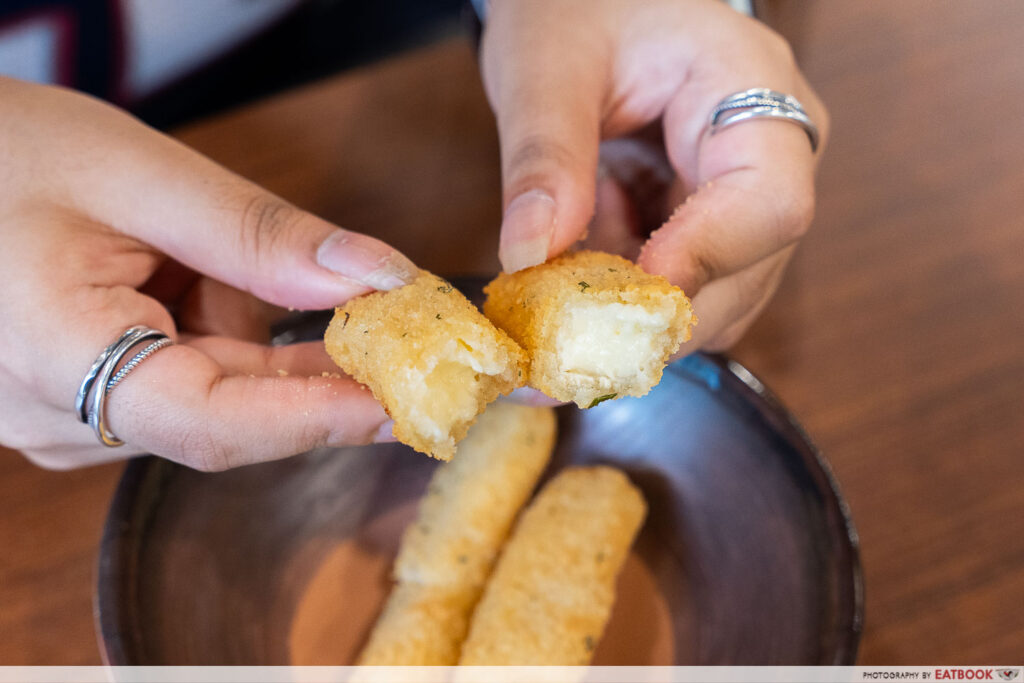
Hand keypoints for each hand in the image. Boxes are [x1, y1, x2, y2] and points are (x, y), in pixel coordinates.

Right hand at [0, 78, 415, 469]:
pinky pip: (189, 382)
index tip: (402, 400)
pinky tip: (219, 283)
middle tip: (399, 327)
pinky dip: (229, 336)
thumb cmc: (11, 154)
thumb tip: (375, 280)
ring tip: (250, 265)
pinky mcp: (92, 401)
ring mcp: (72, 416)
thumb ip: (259, 238)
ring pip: (217, 397)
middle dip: (315, 368)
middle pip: (229, 414)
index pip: (214, 425)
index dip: (318, 417)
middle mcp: (60, 416)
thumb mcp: (140, 176)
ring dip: (263, 338)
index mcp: (56, 360)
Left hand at [482, 0, 827, 349]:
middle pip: (749, 272)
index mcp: (754, 88)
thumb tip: (528, 255)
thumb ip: (543, 155)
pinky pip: (680, 291)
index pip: (771, 201)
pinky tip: (587, 241)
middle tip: (567, 305)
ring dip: (634, 303)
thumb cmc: (580, 8)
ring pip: (715, 298)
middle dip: (657, 305)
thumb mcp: (547, 64)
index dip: (706, 258)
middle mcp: (772, 154)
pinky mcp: (710, 227)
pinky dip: (624, 292)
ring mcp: (744, 198)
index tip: (629, 288)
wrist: (589, 5)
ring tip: (574, 240)